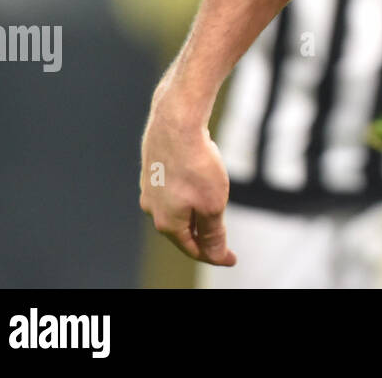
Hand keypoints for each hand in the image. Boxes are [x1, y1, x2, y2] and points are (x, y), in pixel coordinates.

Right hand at [139, 88, 236, 265]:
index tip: (232, 259)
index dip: (214, 255)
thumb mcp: (212, 205)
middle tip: (221, 242)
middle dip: (201, 237)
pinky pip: (172, 188)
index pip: (192, 248)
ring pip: (175, 208)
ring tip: (210, 215)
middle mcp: (152, 208)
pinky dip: (186, 193)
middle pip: (181, 230)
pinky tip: (195, 185)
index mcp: (165, 223)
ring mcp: (149, 186)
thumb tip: (215, 256)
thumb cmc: (196, 165)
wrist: (176, 122)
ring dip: (193, 214)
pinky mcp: (152, 167)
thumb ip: (213, 233)